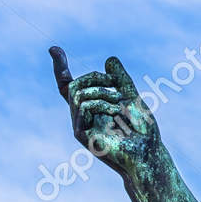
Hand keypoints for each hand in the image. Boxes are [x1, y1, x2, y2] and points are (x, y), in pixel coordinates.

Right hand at [50, 47, 158, 175]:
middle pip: (73, 86)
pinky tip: (116, 111)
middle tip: (114, 82)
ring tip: (120, 101)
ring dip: (101, 91)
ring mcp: (80, 127)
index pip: (68, 86)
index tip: (53, 48)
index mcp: (90, 109)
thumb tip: (109, 60)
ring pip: (77, 94)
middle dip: (93, 77)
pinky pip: (82, 107)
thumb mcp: (131, 97)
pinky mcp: (82, 136)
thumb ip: (120, 79)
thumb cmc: (142, 131)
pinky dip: (100, 103)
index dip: (60, 67)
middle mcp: (81, 117)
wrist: (147, 153)